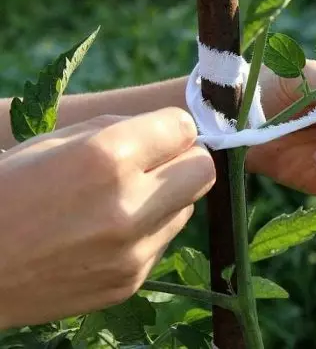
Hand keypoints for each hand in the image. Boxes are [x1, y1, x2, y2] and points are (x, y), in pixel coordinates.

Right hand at [0, 107, 214, 328]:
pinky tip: (108, 232)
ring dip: (167, 197)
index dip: (173, 127)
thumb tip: (173, 131)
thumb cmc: (6, 190)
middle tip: (158, 162)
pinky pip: (162, 242)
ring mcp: (132, 252)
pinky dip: (147, 231)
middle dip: (186, 160)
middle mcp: (128, 207)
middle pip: (204, 171)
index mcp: (106, 159)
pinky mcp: (129, 282)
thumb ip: (120, 130)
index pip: (185, 128)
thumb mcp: (54, 140)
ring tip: (123, 200)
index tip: (160, 132)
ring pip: (187, 208)